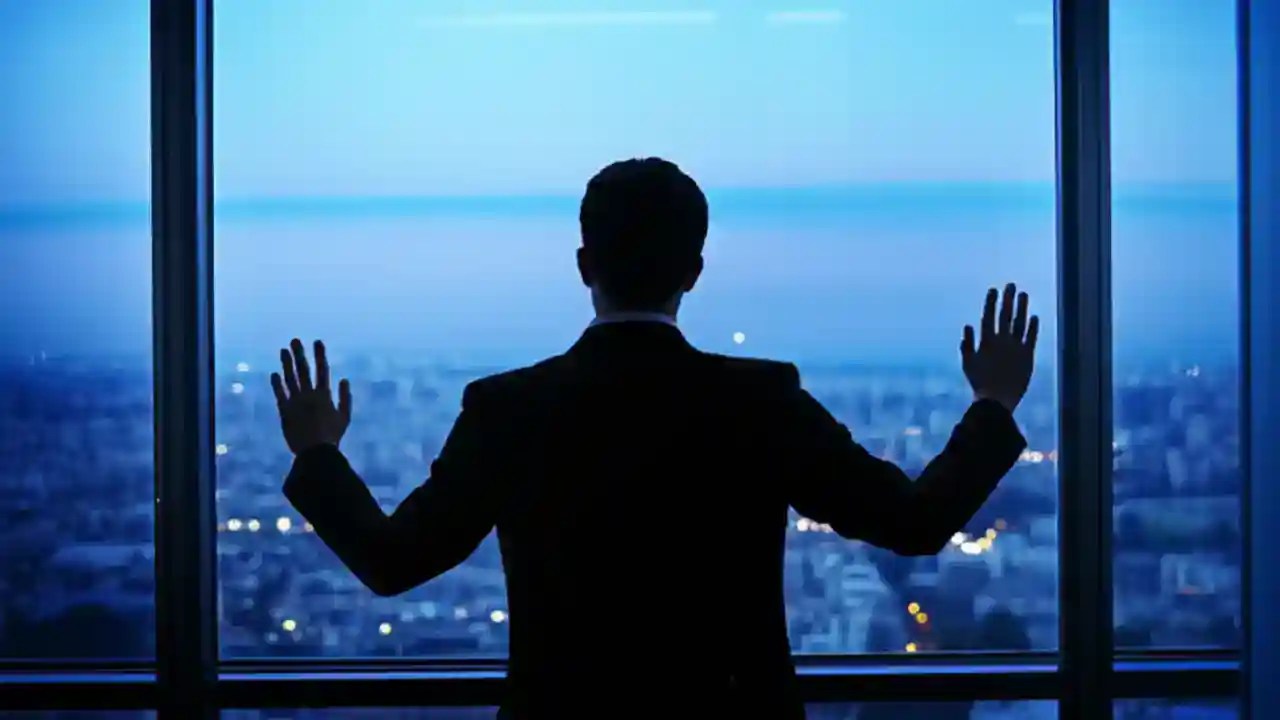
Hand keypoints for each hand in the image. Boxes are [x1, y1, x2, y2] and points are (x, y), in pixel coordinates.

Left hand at [271, 339, 351, 453]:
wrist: (315, 452)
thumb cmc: (332, 437)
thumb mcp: (344, 417)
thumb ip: (345, 398)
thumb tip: (344, 379)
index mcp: (324, 395)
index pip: (322, 370)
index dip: (319, 354)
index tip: (317, 341)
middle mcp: (309, 395)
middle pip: (303, 370)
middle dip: (300, 354)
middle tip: (295, 340)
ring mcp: (295, 402)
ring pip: (290, 378)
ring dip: (287, 364)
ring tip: (283, 350)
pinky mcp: (285, 411)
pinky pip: (280, 394)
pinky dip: (277, 384)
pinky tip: (275, 374)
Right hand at [961, 283, 1038, 412]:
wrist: (997, 400)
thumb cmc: (979, 384)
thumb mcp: (967, 364)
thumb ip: (967, 344)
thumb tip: (968, 325)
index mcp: (986, 341)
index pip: (989, 316)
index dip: (991, 302)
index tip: (993, 290)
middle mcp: (1002, 341)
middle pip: (1006, 315)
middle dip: (1008, 298)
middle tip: (1011, 285)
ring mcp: (1016, 347)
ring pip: (1020, 322)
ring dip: (1022, 307)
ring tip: (1024, 295)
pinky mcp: (1028, 356)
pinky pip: (1031, 338)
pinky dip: (1032, 327)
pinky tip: (1034, 317)